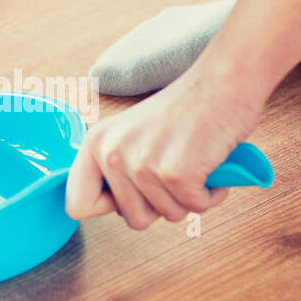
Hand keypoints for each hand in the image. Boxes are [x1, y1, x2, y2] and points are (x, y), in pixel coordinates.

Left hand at [66, 51, 267, 228]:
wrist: (223, 80)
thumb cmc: (185, 108)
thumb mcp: (132, 134)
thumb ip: (115, 167)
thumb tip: (111, 207)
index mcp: (95, 143)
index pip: (77, 206)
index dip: (111, 207)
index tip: (133, 193)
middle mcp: (112, 154)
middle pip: (132, 220)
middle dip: (161, 204)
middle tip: (174, 170)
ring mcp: (143, 165)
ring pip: (168, 216)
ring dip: (188, 196)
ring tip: (193, 162)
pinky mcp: (176, 174)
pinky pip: (196, 208)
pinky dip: (210, 193)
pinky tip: (210, 164)